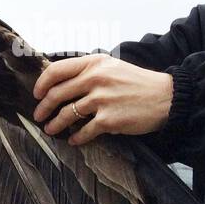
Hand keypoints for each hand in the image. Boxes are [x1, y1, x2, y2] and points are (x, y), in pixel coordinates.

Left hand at [32, 53, 173, 144]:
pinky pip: (84, 131)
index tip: (37, 94)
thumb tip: (60, 83)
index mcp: (94, 63)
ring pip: (66, 114)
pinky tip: (74, 140)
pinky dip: (76, 138)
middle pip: (56, 94)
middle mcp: (96, 79)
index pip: (56, 70)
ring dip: (55, 125)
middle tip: (39, 116)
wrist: (168, 97)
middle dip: (43, 108)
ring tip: (51, 129)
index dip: (41, 84)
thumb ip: (88, 71)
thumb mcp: (112, 66)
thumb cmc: (138, 82)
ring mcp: (102, 99)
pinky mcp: (109, 119)